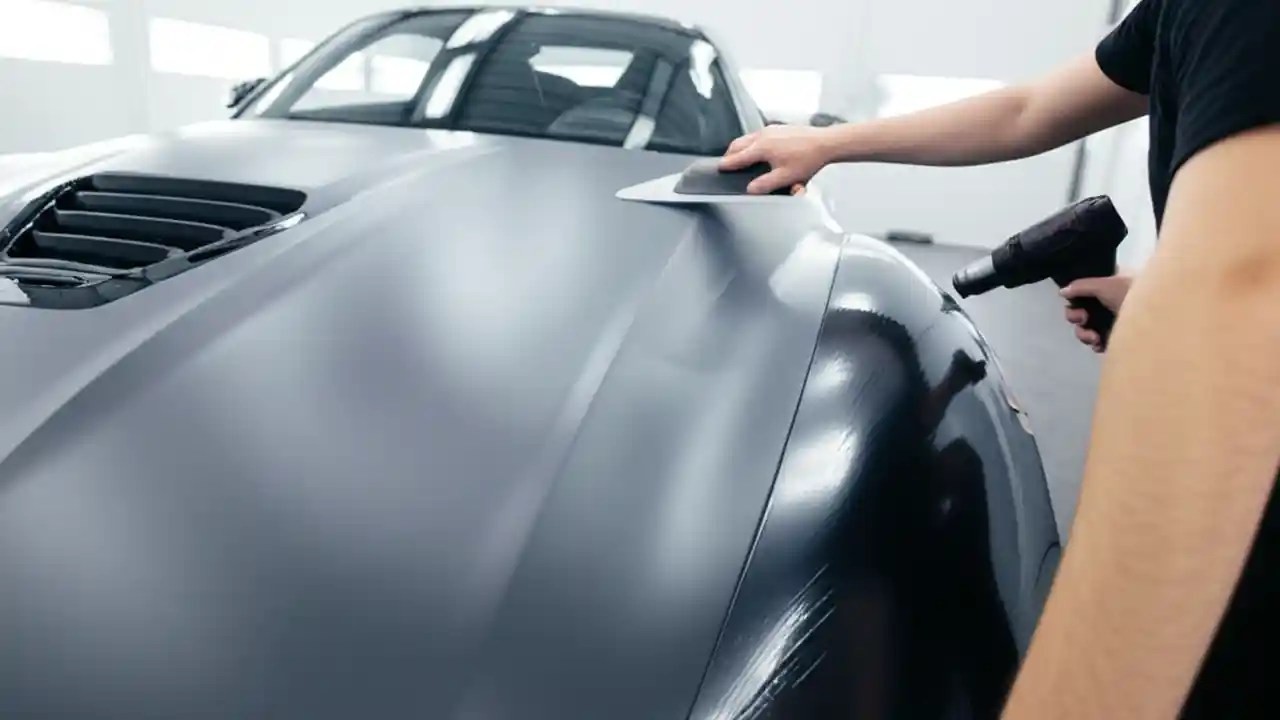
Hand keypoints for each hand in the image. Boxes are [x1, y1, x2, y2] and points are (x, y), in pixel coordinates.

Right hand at [720, 125, 834, 194]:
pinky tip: (757, 149)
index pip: (738, 157)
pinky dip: (751, 142)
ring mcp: (771, 129)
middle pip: (738, 144)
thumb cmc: (808, 159)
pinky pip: (758, 134)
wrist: (825, 142)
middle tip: (726, 162)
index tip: (720, 168)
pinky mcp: (778, 127)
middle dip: (730, 154)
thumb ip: (766, 185)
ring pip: (748, 138)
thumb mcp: (786, 178)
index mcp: (762, 148)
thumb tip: (750, 189)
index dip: (727, 164)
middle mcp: (763, 135)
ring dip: (740, 147)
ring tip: (739, 156)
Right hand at [1061, 274, 1133, 351]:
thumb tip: (1062, 292)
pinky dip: (1096, 344)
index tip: (1078, 307)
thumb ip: (1081, 287)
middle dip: (1078, 320)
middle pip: (1081, 313)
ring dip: (1085, 335)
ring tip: (1094, 338)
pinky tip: (1100, 345)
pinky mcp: (1118, 337)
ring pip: (1087, 329)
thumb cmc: (1132, 294)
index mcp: (1106, 287)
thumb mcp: (1105, 285)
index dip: (1075, 303)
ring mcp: (1112, 321)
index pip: (1082, 295)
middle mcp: (1108, 303)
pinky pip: (1098, 342)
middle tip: (1084, 321)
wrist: (1158, 314)